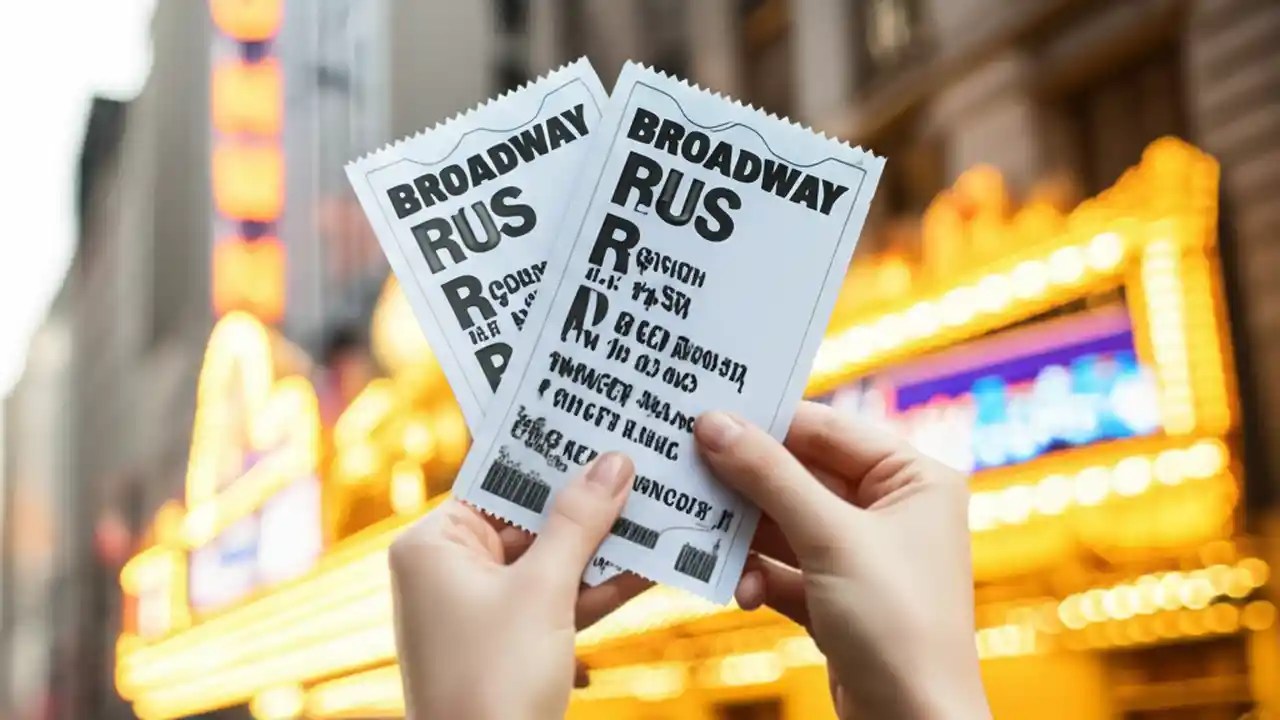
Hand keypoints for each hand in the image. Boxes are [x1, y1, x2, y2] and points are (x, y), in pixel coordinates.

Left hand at [388, 452, 648, 719]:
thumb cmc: (492, 682)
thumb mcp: (543, 591)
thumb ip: (579, 522)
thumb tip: (611, 462)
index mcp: (433, 544)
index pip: (498, 479)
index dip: (552, 454)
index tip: (599, 425)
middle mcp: (449, 570)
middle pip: (530, 518)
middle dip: (590, 502)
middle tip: (643, 463)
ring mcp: (480, 609)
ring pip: (551, 561)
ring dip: (604, 546)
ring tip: (661, 508)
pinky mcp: (509, 642)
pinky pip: (557, 599)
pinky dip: (597, 589)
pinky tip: (651, 567)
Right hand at [695, 402, 989, 719]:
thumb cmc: (901, 626)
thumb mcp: (829, 538)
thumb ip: (770, 476)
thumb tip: (715, 424)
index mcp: (914, 478)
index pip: (828, 429)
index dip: (768, 422)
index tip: (707, 413)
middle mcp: (892, 510)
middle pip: (799, 476)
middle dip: (746, 483)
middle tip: (688, 470)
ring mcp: (862, 555)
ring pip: (784, 523)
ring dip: (744, 535)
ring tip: (702, 535)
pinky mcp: (837, 596)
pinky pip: (783, 567)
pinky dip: (757, 575)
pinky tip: (738, 590)